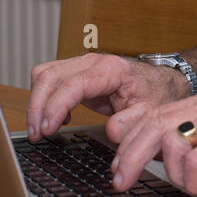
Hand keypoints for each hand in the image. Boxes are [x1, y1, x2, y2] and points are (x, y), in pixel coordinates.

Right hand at [27, 53, 184, 139]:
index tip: (48, 128)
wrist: (159, 82)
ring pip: (44, 74)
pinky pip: (48, 78)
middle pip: (50, 76)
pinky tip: (55, 119)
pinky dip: (43, 97)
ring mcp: (81, 64)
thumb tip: (113, 131)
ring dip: (36, 102)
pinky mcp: (75, 72)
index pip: (73, 83)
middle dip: (38, 106)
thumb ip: (134, 121)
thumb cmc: (155, 94)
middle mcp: (92, 61)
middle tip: (37, 134)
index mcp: (110, 69)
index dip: (56, 106)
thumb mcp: (151, 112)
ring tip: (40, 130)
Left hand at [106, 92, 196, 196]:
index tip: (115, 164)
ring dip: (174, 174)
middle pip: (154, 126)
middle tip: (119, 182)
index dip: (127, 139)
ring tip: (195, 186)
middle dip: (129, 156)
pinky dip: (196, 183)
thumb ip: (189, 140)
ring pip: (171, 144)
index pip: (152, 114)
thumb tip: (148, 155)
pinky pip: (196, 163)